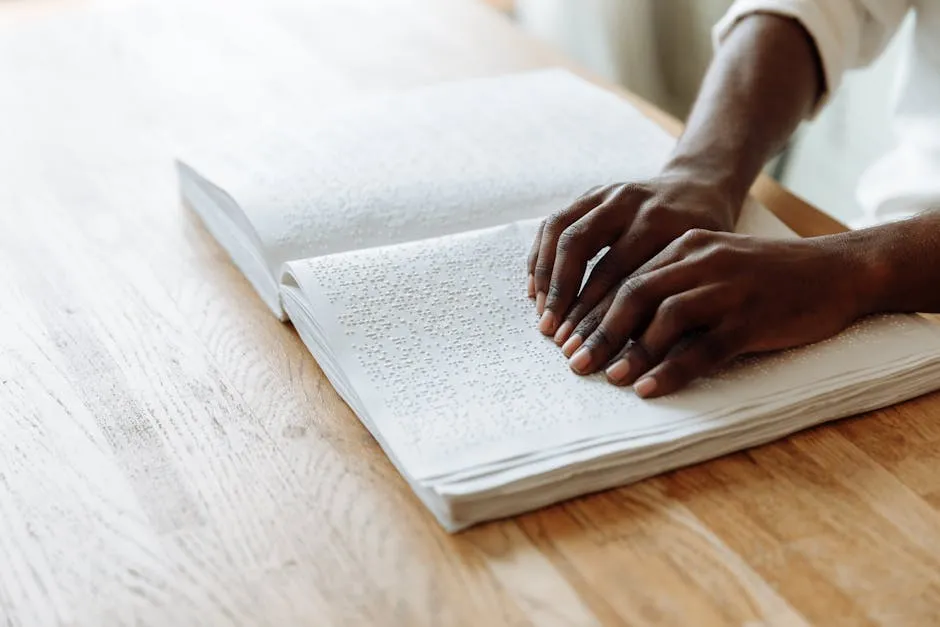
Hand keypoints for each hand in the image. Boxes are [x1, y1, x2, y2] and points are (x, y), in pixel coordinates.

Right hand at [527, 174, 737, 344]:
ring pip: (561, 231)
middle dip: (563, 296)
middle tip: (552, 334)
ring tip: (542, 314)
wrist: (700, 187)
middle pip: (580, 247)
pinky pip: (554, 223)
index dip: (597, 315)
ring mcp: (607, 193)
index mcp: (662, 223)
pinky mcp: (591, 193)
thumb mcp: (701, 269)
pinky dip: (541, 256)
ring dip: (546, 276)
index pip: (618, 275)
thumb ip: (668, 302)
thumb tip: (632, 354)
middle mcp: (630, 203)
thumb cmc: (705, 242)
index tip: (584, 348)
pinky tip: (537, 288)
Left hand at [562, 229, 874, 397]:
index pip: (625, 276)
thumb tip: (624, 327)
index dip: (592, 310)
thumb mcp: (714, 266)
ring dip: (631, 350)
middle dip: (599, 331)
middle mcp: (702, 261)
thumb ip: (673, 285)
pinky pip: (705, 348)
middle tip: (575, 362)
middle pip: (635, 293)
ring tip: (608, 377)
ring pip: (666, 318)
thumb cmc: (767, 276)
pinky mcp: (753, 319)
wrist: (836, 270)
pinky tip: (649, 389)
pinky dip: (673, 370)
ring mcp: (729, 289)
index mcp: (686, 246)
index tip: (566, 339)